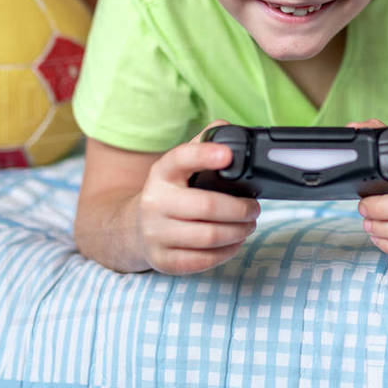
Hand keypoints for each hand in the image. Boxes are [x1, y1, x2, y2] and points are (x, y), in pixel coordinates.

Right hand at [136, 119, 261, 274]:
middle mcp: (154, 202)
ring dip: (238, 231)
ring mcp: (155, 233)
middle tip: (254, 208)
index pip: (182, 158)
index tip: (228, 155)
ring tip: (248, 225)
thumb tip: (226, 127)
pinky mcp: (162, 260)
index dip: (205, 155)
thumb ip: (202, 144)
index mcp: (162, 172)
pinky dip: (226, 252)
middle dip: (240, 209)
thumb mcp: (179, 166)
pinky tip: (234, 242)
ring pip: (209, 236)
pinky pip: (203, 260)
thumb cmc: (170, 192)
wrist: (134, 228)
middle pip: (207, 206)